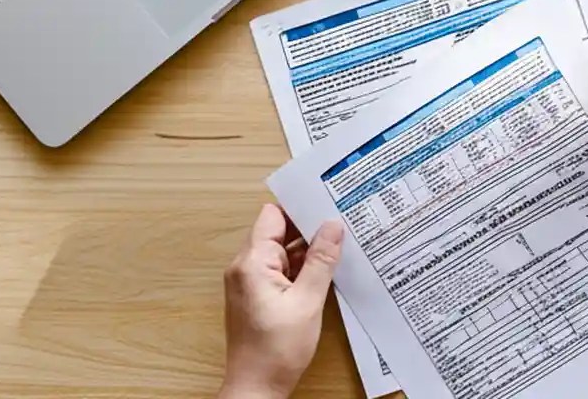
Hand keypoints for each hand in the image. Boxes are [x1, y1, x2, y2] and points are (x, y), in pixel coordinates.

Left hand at [220, 205, 344, 398]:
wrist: (257, 388)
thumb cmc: (276, 351)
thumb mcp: (307, 301)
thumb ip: (321, 261)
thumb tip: (333, 227)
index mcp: (252, 263)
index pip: (273, 216)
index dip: (299, 209)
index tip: (327, 207)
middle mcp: (245, 267)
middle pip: (278, 232)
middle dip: (309, 230)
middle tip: (341, 227)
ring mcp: (250, 282)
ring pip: (282, 252)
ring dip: (307, 252)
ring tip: (339, 250)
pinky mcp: (258, 296)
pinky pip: (281, 271)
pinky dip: (301, 269)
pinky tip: (324, 273)